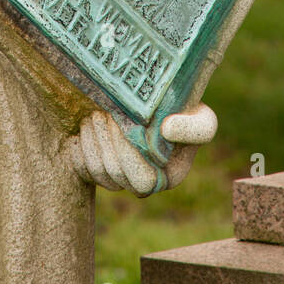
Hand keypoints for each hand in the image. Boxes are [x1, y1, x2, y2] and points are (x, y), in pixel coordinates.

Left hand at [69, 103, 217, 195]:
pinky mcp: (100, 167)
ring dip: (93, 139)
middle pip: (116, 175)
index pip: (143, 180)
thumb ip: (194, 127)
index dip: (127, 152)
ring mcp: (121, 177)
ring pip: (99, 171)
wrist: (157, 101)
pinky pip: (83, 167)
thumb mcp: (201, 117)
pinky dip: (81, 145)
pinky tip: (85, 125)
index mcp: (168, 177)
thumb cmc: (184, 110)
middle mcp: (144, 182)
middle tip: (102, 112)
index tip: (120, 118)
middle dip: (107, 142)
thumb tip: (167, 129)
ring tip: (94, 114)